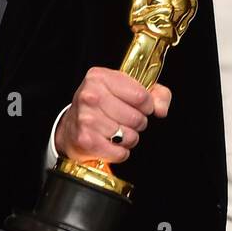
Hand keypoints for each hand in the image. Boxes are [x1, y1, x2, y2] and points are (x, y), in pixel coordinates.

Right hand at [55, 67, 170, 163]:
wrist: (71, 128)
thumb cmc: (103, 106)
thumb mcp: (129, 89)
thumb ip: (156, 94)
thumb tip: (161, 109)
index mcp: (100, 77)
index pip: (141, 96)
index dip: (148, 105)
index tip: (142, 107)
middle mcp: (90, 96)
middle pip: (137, 118)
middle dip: (138, 123)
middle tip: (126, 121)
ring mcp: (86, 119)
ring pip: (130, 136)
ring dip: (129, 138)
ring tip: (117, 132)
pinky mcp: (85, 140)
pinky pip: (120, 152)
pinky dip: (120, 152)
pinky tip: (111, 143)